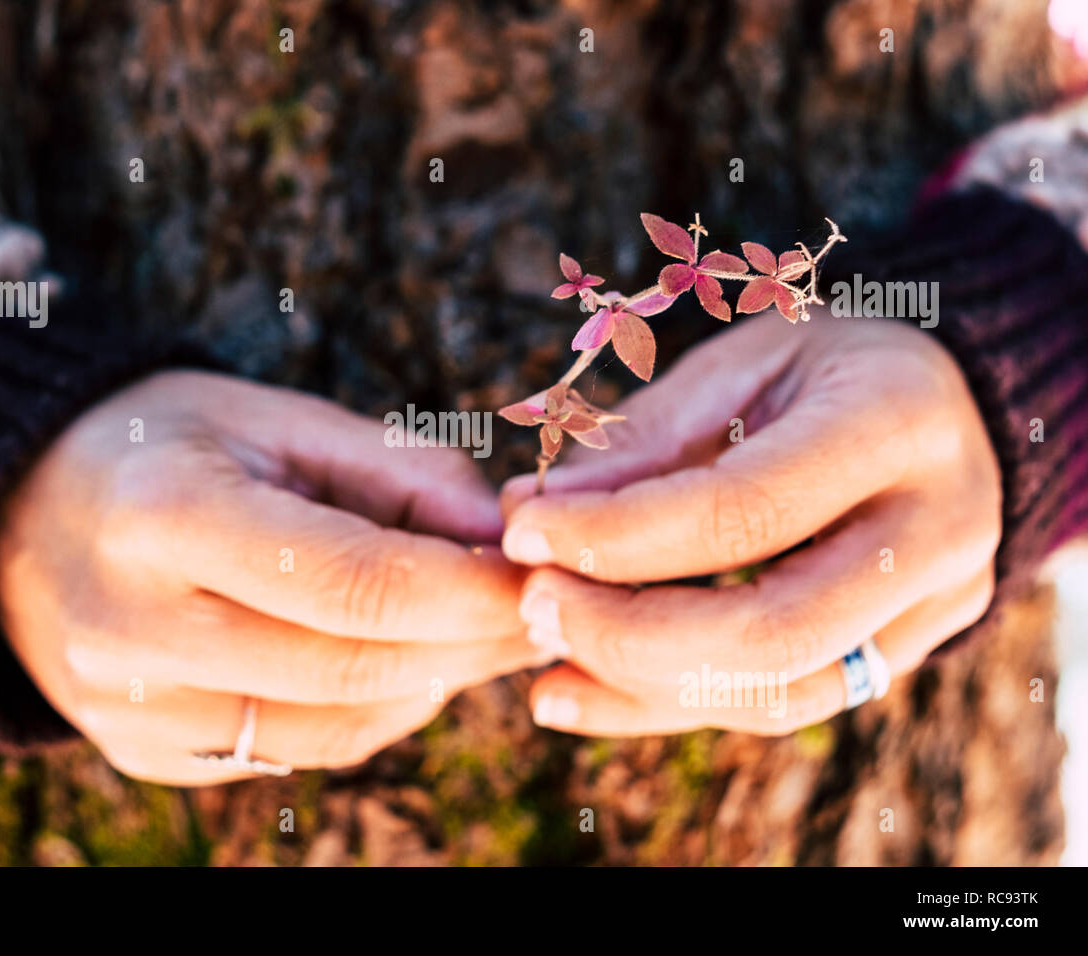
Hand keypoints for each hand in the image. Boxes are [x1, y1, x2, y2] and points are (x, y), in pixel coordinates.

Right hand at [0, 371, 540, 783]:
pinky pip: (296, 750)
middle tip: (540, 613)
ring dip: (433, 683)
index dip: (469, 590)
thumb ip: (397, 472)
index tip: (543, 578)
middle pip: (353, 665)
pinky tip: (398, 662)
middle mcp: (134, 628)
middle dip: (471, 645)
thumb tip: (504, 540)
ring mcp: (131, 708)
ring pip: (336, 726)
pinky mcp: (144, 751)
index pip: (354, 581)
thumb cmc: (166, 446)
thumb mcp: (274, 419)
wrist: (26, 511)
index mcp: (165, 516)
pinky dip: (371, 710)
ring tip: (477, 631)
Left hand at [499, 310, 1000, 735]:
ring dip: (640, 684)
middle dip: (627, 632)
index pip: (743, 511)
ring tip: (542, 653)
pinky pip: (778, 707)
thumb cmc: (815, 370)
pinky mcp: (903, 656)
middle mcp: (938, 529)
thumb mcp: (732, 367)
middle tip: (533, 605)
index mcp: (895, 423)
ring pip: (778, 691)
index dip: (619, 536)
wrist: (939, 408)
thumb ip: (640, 444)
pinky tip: (578, 687)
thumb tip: (523, 514)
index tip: (524, 535)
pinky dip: (668, 705)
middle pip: (772, 631)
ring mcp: (936, 607)